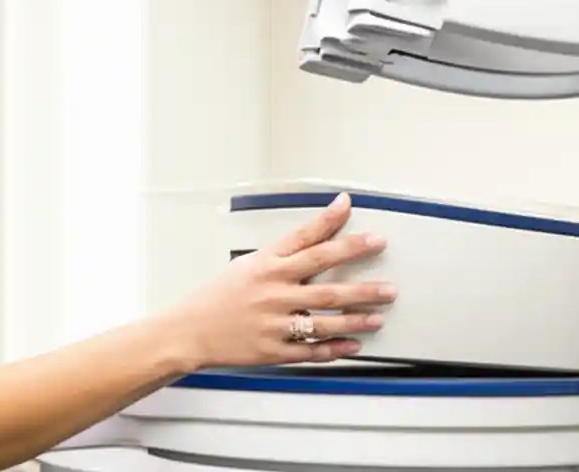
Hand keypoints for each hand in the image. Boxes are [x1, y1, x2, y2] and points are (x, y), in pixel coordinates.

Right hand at [163, 193, 395, 369]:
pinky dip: (334, 349)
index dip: (338, 230)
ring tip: (378, 316)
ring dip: (355, 319)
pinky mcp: (272, 350)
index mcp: (267, 265)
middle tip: (389, 286)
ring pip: (325, 321)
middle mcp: (273, 291)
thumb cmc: (218, 296)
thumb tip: (317, 236)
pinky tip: (353, 345)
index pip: (308, 242)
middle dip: (363, 285)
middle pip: (327, 285)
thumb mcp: (247, 264)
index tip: (365, 226)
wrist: (189, 330)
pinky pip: (310, 351)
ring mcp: (273, 322)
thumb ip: (282, 253)